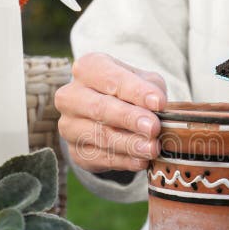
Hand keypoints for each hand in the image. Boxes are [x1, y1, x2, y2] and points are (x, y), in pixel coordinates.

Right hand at [55, 53, 166, 171]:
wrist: (113, 116)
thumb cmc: (130, 92)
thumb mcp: (145, 82)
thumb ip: (151, 90)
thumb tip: (157, 106)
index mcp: (88, 68)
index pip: (111, 79)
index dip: (136, 91)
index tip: (159, 103)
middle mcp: (71, 96)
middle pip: (99, 108)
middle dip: (129, 118)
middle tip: (153, 128)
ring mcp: (69, 125)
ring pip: (99, 135)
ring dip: (128, 144)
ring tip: (152, 148)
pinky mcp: (76, 151)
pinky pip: (99, 157)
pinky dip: (123, 161)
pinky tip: (141, 161)